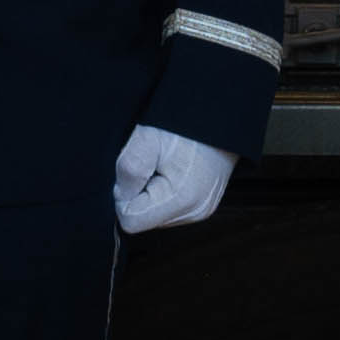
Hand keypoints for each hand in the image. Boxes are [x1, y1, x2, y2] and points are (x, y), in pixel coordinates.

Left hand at [110, 125, 235, 236]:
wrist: (217, 119)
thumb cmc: (185, 124)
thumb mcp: (147, 138)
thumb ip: (128, 170)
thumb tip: (122, 196)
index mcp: (181, 200)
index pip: (131, 220)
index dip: (124, 194)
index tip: (138, 170)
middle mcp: (194, 212)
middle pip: (143, 219)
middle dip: (139, 192)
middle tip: (153, 164)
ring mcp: (201, 211)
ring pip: (154, 215)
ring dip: (151, 192)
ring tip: (165, 166)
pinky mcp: (203, 207)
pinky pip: (168, 209)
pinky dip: (164, 192)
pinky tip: (174, 172)